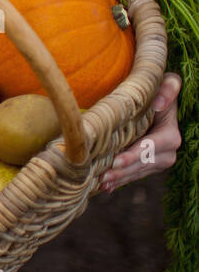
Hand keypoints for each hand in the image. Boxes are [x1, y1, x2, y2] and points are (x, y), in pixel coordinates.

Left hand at [99, 72, 180, 192]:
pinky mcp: (146, 165)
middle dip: (124, 171)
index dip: (135, 155)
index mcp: (170, 135)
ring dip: (120, 179)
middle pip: (143, 165)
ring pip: (137, 173)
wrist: (153, 100)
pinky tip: (104, 188)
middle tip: (103, 176)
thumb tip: (159, 103)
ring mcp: (157, 161)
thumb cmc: (157, 89)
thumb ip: (168, 89)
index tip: (117, 161)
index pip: (152, 148)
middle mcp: (167, 151)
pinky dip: (120, 181)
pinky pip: (134, 175)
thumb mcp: (166, 83)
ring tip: (101, 183)